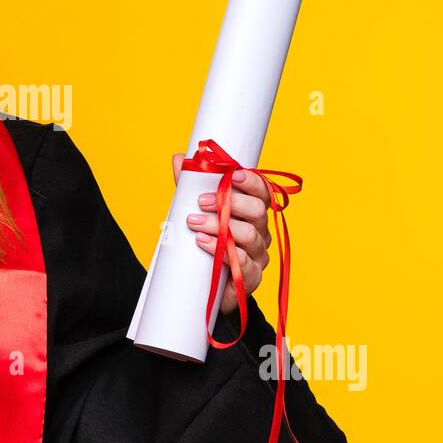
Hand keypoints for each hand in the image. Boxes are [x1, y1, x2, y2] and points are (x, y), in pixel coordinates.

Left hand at [172, 151, 271, 312]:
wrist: (202, 284)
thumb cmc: (203, 242)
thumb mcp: (195, 211)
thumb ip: (189, 186)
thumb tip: (180, 158)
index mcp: (252, 212)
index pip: (262, 192)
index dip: (251, 181)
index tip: (233, 174)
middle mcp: (261, 231)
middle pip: (258, 211)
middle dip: (230, 203)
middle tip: (201, 201)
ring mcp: (258, 255)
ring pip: (249, 235)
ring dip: (219, 226)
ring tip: (194, 223)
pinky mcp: (251, 277)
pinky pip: (244, 262)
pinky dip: (222, 250)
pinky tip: (202, 243)